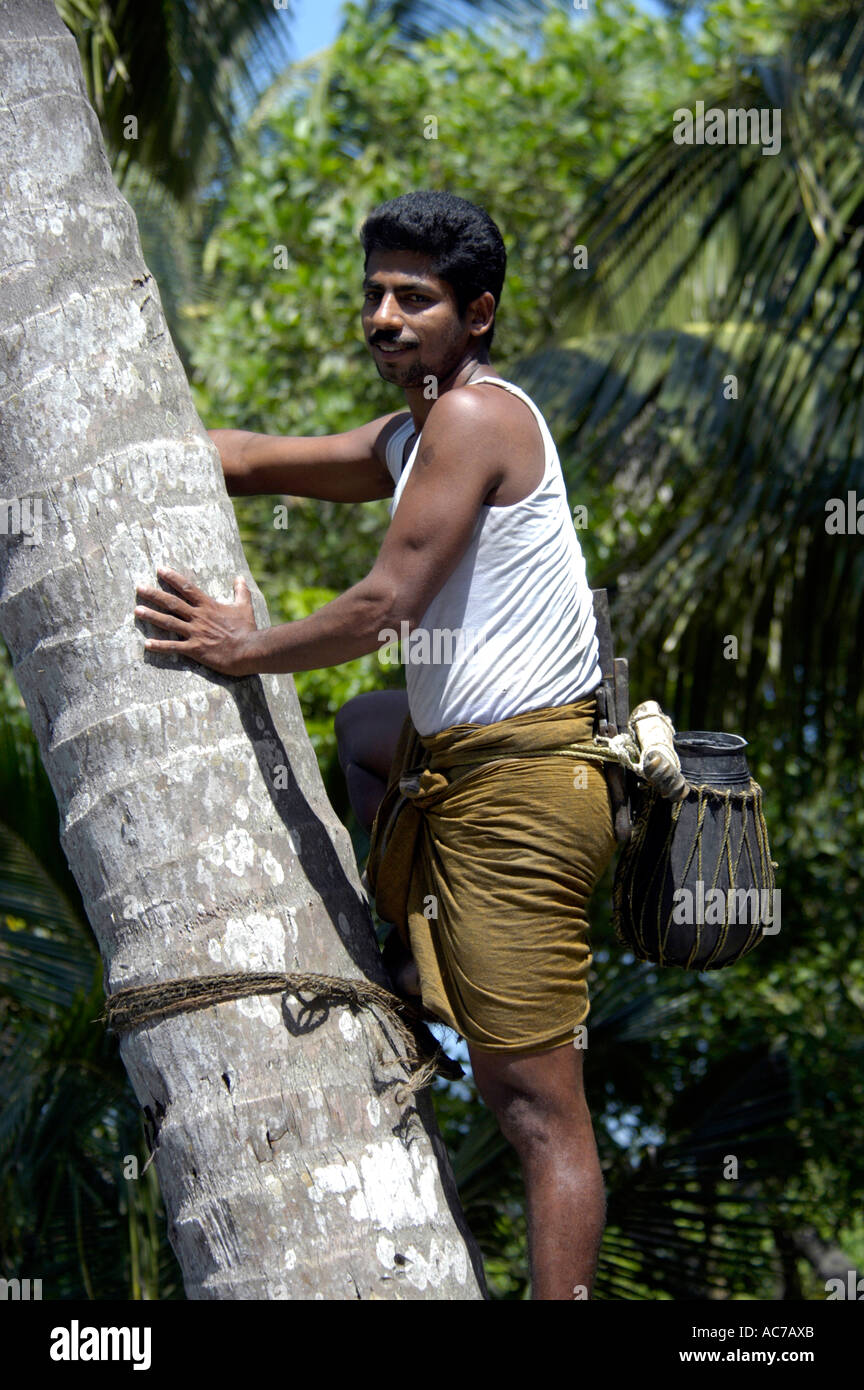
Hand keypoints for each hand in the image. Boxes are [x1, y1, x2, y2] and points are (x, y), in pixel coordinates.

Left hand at [135, 566, 257, 675]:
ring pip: (169, 622)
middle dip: (154, 594)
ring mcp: (195, 633)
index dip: (173, 578)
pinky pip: (174, 647)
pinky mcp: (195, 650)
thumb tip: (240, 577)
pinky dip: (160, 646)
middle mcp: (198, 617)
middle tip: (139, 587)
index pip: (187, 588)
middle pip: (172, 602)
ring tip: (137, 610)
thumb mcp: (245, 607)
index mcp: (208, 606)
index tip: (160, 570)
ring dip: (152, 616)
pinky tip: (146, 644)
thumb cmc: (247, 629)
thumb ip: (241, 592)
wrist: (248, 650)